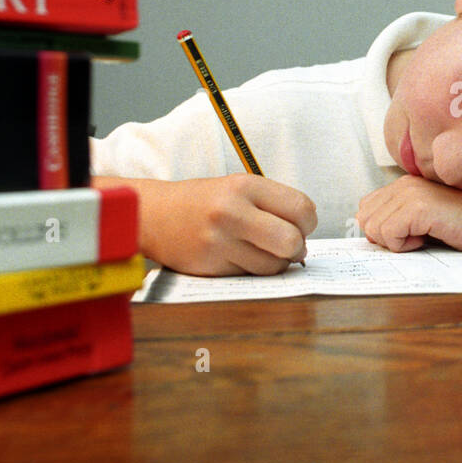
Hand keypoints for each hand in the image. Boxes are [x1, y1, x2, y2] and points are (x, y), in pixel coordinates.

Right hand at [101, 174, 316, 276]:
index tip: (299, 226)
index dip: (307, 223)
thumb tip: (304, 244)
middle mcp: (231, 211)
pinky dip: (252, 271)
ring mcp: (219, 241)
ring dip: (275, 263)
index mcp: (245, 185)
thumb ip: (275, 207)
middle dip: (297, 248)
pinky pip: (250, 277)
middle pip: (291, 241)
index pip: (301, 209)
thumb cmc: (205, 202)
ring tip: (259, 251)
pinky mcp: (209, 266)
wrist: (153, 214)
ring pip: (273, 265)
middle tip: (288, 246)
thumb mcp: (239, 188)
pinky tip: (238, 258)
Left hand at [356, 176, 461, 251]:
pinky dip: (404, 246)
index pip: (366, 208)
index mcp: (406, 183)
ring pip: (373, 227)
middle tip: (419, 237)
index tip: (411, 235)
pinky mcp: (419, 207)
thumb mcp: (428, 220)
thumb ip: (401, 219)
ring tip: (426, 236)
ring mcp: (411, 193)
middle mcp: (405, 183)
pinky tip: (429, 238)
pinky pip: (387, 234)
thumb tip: (370, 233)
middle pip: (365, 218)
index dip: (382, 230)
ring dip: (397, 242)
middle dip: (387, 237)